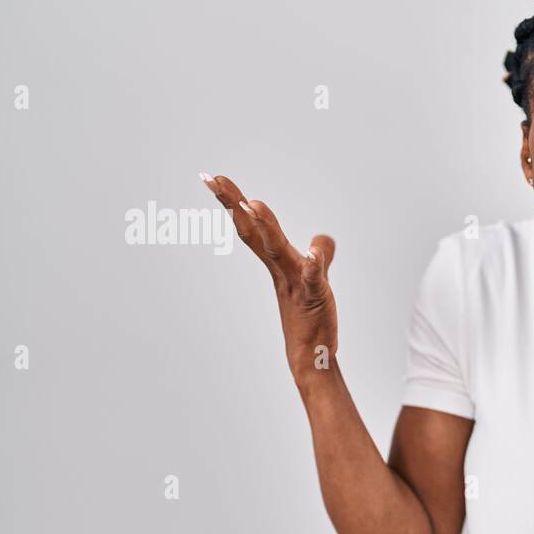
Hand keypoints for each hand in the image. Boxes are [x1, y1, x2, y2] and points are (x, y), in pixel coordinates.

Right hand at [200, 173, 338, 381]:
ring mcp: (295, 282)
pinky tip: (311, 254)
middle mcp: (281, 268)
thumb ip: (316, 258)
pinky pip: (312, 278)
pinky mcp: (314, 296)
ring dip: (266, 228)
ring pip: (278, 250)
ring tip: (253, 204)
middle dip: (235, 205)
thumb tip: (320, 240)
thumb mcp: (313, 281)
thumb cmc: (308, 317)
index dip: (233, 202)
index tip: (213, 179)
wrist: (311, 355)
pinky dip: (312, 264)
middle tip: (215, 180)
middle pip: (255, 233)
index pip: (251, 228)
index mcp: (276, 262)